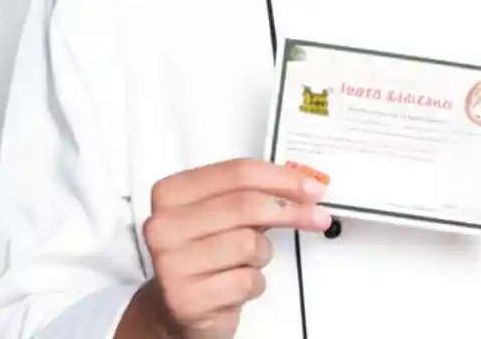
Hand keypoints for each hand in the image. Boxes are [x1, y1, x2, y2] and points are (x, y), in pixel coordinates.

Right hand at [133, 158, 331, 338]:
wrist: (172, 307)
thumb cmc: (203, 255)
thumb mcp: (220, 215)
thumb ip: (253, 196)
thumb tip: (303, 188)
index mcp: (170, 194)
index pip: (237, 173)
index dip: (282, 178)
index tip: (311, 188)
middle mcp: (163, 226)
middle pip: (245, 205)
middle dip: (291, 210)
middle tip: (316, 216)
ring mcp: (172, 264)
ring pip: (249, 244)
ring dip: (262, 254)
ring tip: (246, 263)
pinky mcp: (187, 300)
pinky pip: (247, 282)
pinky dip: (254, 284)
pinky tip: (235, 286)